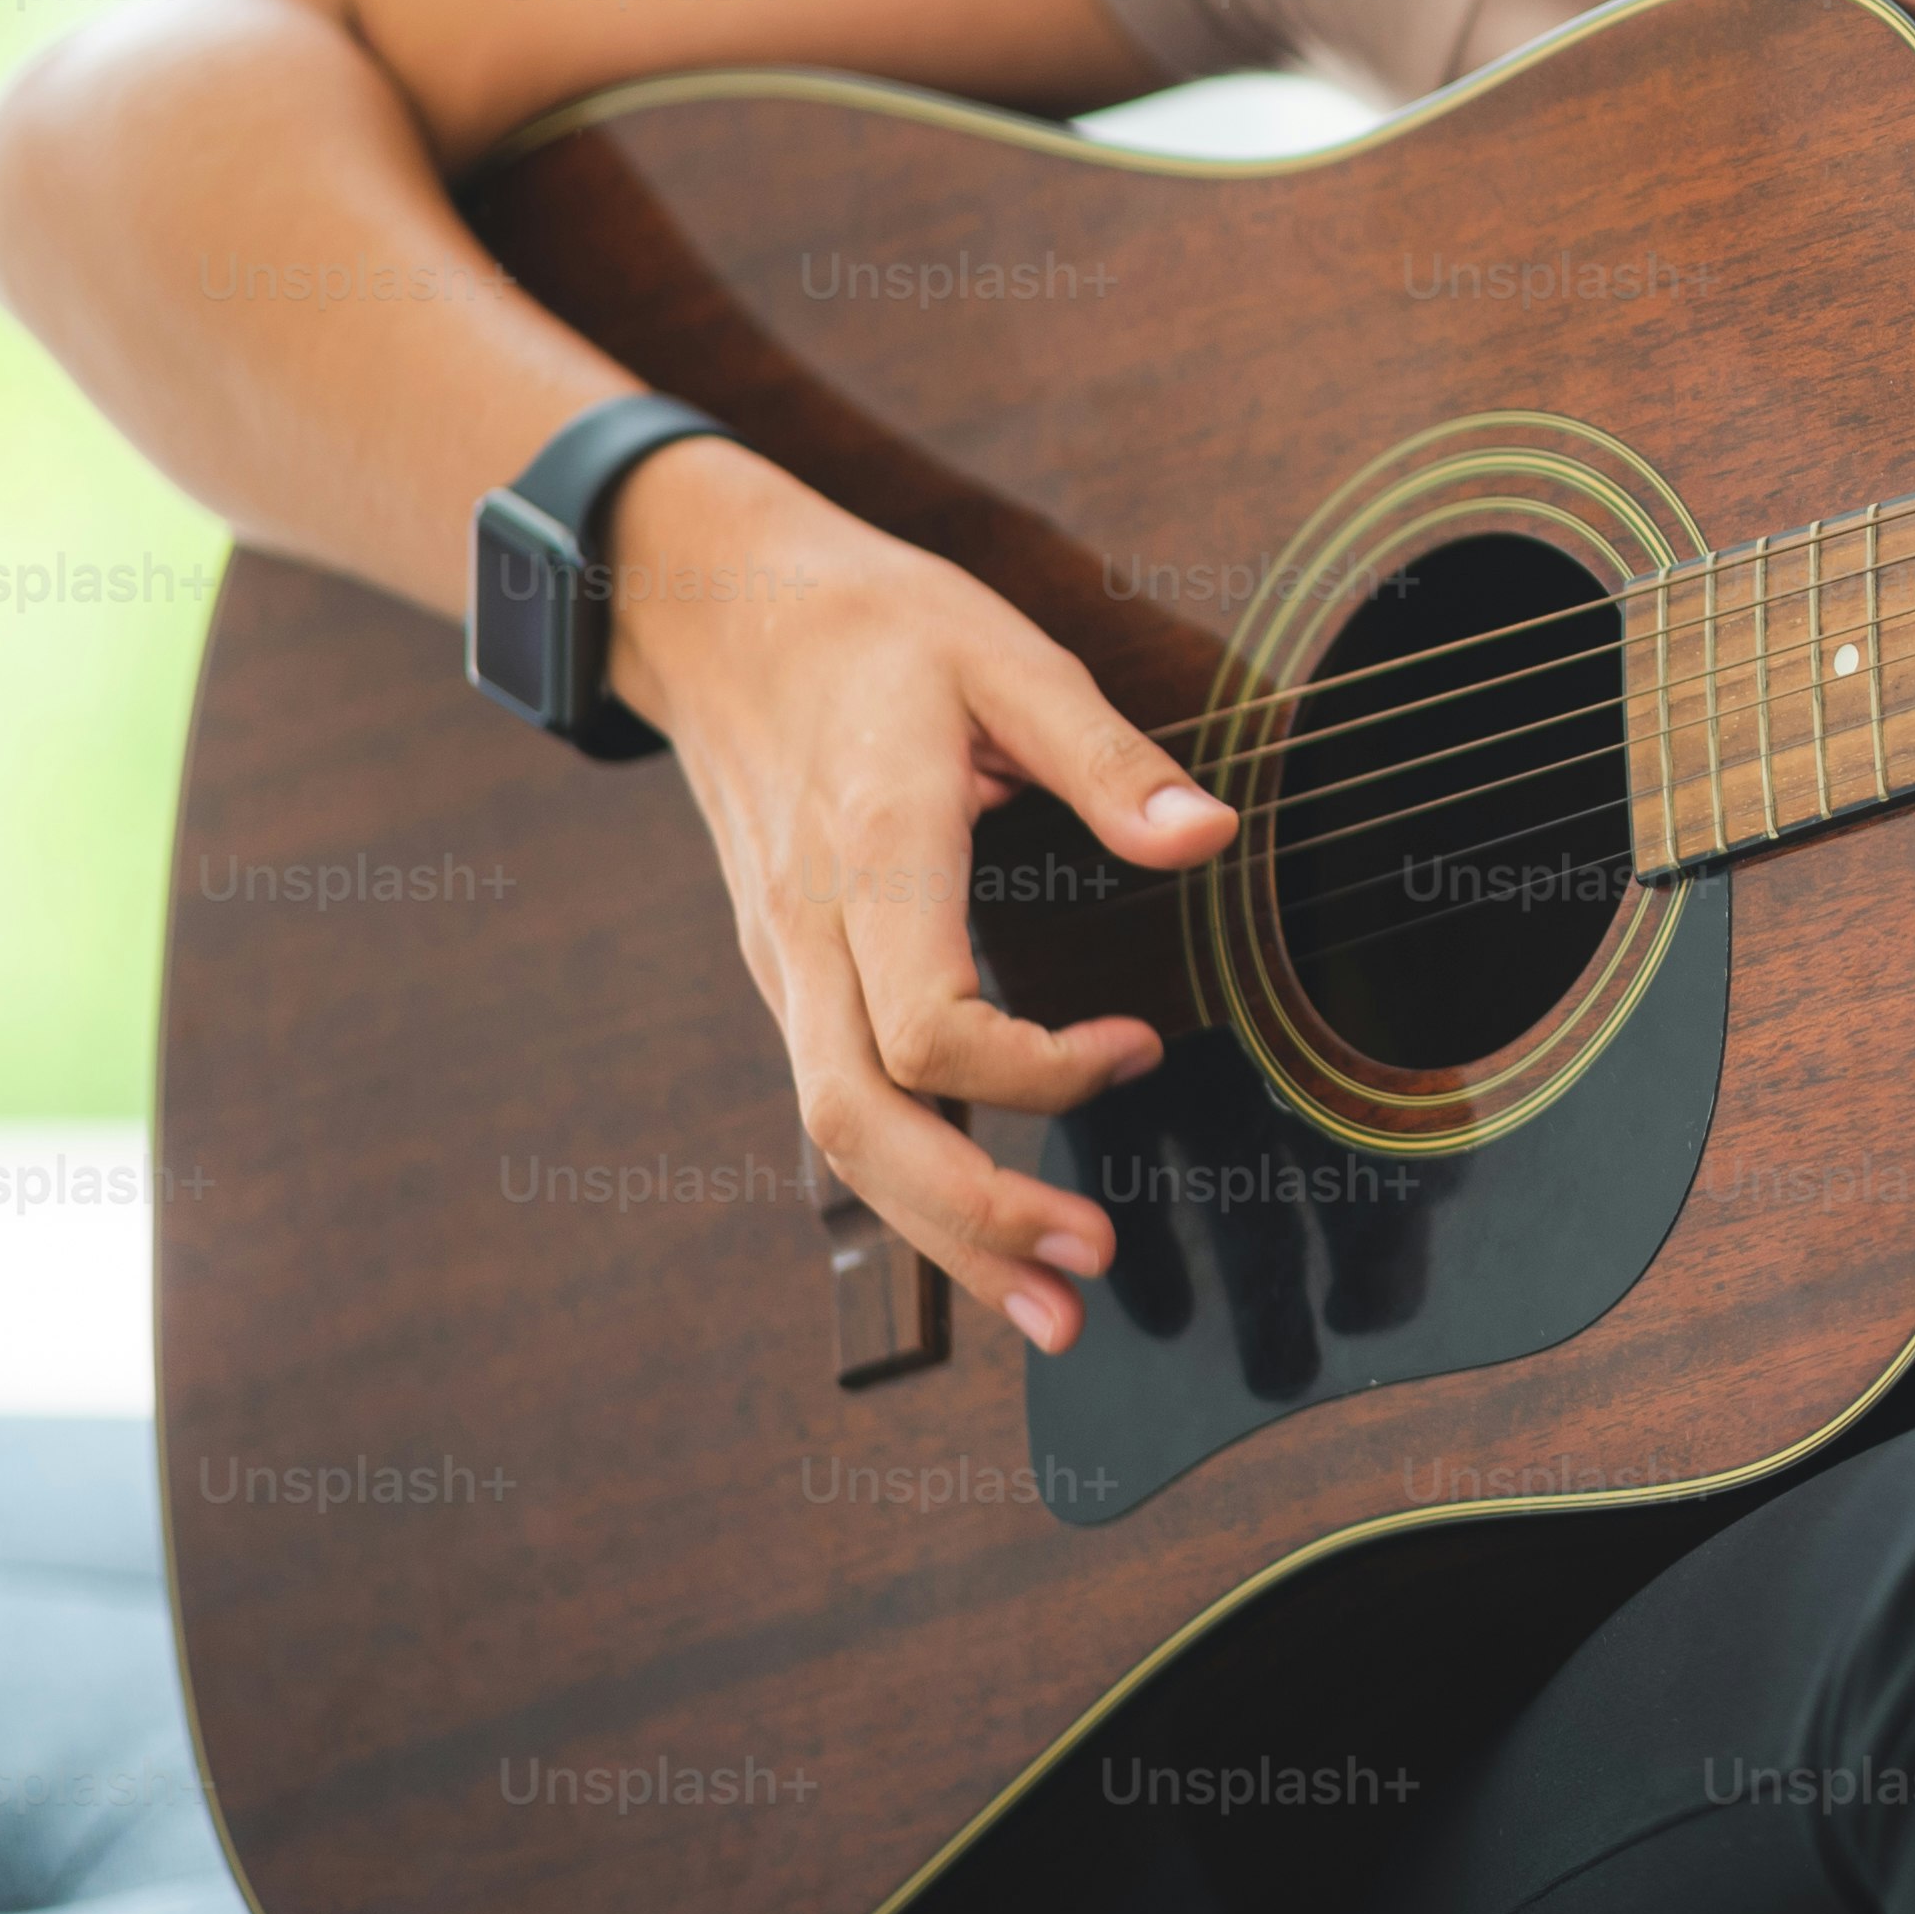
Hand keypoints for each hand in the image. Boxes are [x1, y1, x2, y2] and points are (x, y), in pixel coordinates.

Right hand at [604, 435, 1237, 1353]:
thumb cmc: (867, 625)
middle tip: (1091, 1269)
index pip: (927, 1024)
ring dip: (939, 1233)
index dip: (1036, 1070)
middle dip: (972, 1216)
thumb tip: (1206, 835)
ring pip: (839, 1138)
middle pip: (861, 1123)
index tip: (1139, 1047)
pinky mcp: (788, 974)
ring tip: (1048, 1304)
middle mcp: (809, 931)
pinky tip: (975, 1230)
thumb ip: (1106, 756)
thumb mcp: (1003, 651)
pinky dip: (906, 1182)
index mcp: (871, 852)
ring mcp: (785, 963)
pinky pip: (837, 1103)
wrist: (708, 610)